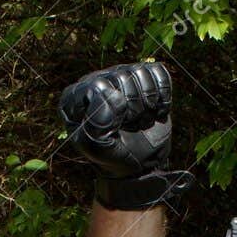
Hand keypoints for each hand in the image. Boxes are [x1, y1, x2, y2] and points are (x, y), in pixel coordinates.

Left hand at [60, 62, 191, 210]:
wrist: (138, 164)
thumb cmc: (112, 156)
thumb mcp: (97, 148)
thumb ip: (96, 122)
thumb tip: (112, 93)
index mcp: (73, 98)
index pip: (99, 86)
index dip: (114, 109)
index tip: (115, 128)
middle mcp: (94, 82)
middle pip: (122, 77)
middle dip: (133, 108)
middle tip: (130, 125)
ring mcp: (119, 77)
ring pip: (140, 73)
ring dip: (148, 103)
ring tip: (140, 119)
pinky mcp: (143, 78)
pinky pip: (158, 72)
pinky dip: (163, 94)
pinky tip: (155, 110)